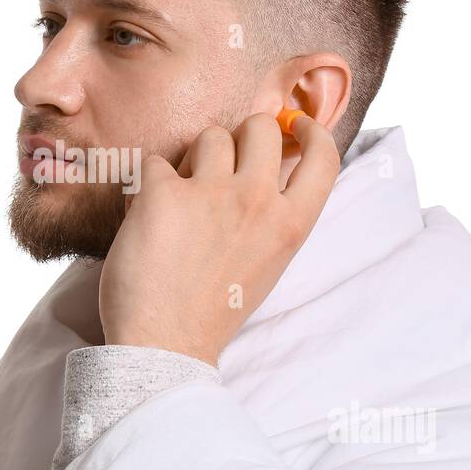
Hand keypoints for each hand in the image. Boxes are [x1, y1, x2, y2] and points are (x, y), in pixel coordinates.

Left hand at [98, 111, 339, 365]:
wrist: (163, 346)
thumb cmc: (211, 310)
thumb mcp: (266, 262)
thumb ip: (272, 216)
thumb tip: (264, 169)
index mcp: (290, 225)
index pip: (324, 156)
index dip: (311, 130)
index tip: (295, 123)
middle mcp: (257, 201)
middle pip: (260, 126)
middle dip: (242, 135)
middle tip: (223, 162)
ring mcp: (210, 193)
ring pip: (209, 137)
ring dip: (194, 159)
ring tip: (182, 198)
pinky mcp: (162, 194)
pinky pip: (156, 163)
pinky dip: (149, 184)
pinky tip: (147, 216)